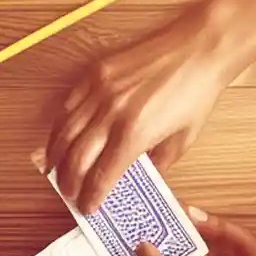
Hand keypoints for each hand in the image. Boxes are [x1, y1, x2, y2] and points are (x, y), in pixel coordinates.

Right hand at [42, 5, 231, 213]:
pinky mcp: (94, 74)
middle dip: (69, 182)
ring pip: (63, 134)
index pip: (102, 176)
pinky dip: (58, 128)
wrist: (200, 47)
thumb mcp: (183, 138)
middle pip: (75, 160)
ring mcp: (98, 92)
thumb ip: (157, 162)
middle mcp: (111, 114)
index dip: (91, 196)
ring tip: (54, 171)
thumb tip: (137, 176)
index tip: (88, 207)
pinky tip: (59, 139)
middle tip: (69, 193)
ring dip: (55, 158)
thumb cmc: (197, 90)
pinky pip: (66, 107)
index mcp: (134, 134)